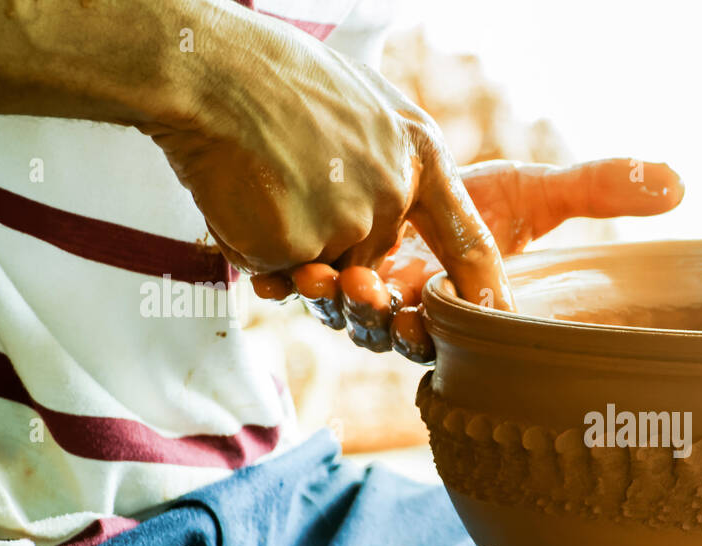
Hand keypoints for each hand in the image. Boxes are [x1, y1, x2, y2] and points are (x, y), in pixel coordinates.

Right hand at [143, 10, 511, 307]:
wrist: (205, 69)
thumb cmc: (272, 76)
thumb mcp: (363, 105)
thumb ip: (389, 159)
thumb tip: (398, 211)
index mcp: (421, 155)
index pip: (470, 241)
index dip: (482, 288)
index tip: (496, 320)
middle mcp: (396, 194)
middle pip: (371, 259)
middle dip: (330, 248)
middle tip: (292, 187)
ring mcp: (350, 223)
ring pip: (321, 269)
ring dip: (284, 239)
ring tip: (260, 178)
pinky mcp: (302, 246)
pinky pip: (277, 269)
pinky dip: (249, 241)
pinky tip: (238, 191)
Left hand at [253, 158, 684, 362]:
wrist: (397, 158)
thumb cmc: (477, 190)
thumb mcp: (537, 189)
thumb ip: (599, 190)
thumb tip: (680, 182)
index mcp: (459, 303)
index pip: (449, 334)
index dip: (433, 331)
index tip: (425, 311)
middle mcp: (409, 307)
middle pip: (388, 334)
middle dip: (377, 320)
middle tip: (371, 292)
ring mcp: (359, 293)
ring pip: (339, 317)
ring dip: (330, 302)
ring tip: (321, 274)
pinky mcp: (313, 270)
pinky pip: (291, 289)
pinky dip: (280, 280)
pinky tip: (273, 265)